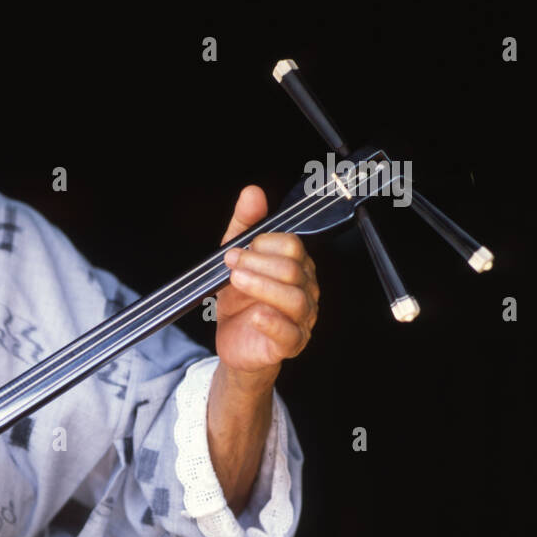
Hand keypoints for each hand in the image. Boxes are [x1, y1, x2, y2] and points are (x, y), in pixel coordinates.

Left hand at [215, 185, 319, 381]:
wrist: (235, 342)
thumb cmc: (240, 301)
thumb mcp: (236, 260)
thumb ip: (244, 226)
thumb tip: (252, 193)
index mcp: (296, 265)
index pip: (292, 245)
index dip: (262, 245)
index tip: (236, 250)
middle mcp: (305, 289)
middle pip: (292, 269)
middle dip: (257, 263)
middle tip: (230, 264)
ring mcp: (302, 318)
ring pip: (294, 299)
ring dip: (261, 287)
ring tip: (236, 281)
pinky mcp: (291, 343)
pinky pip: (289, 333)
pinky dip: (272, 322)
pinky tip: (255, 315)